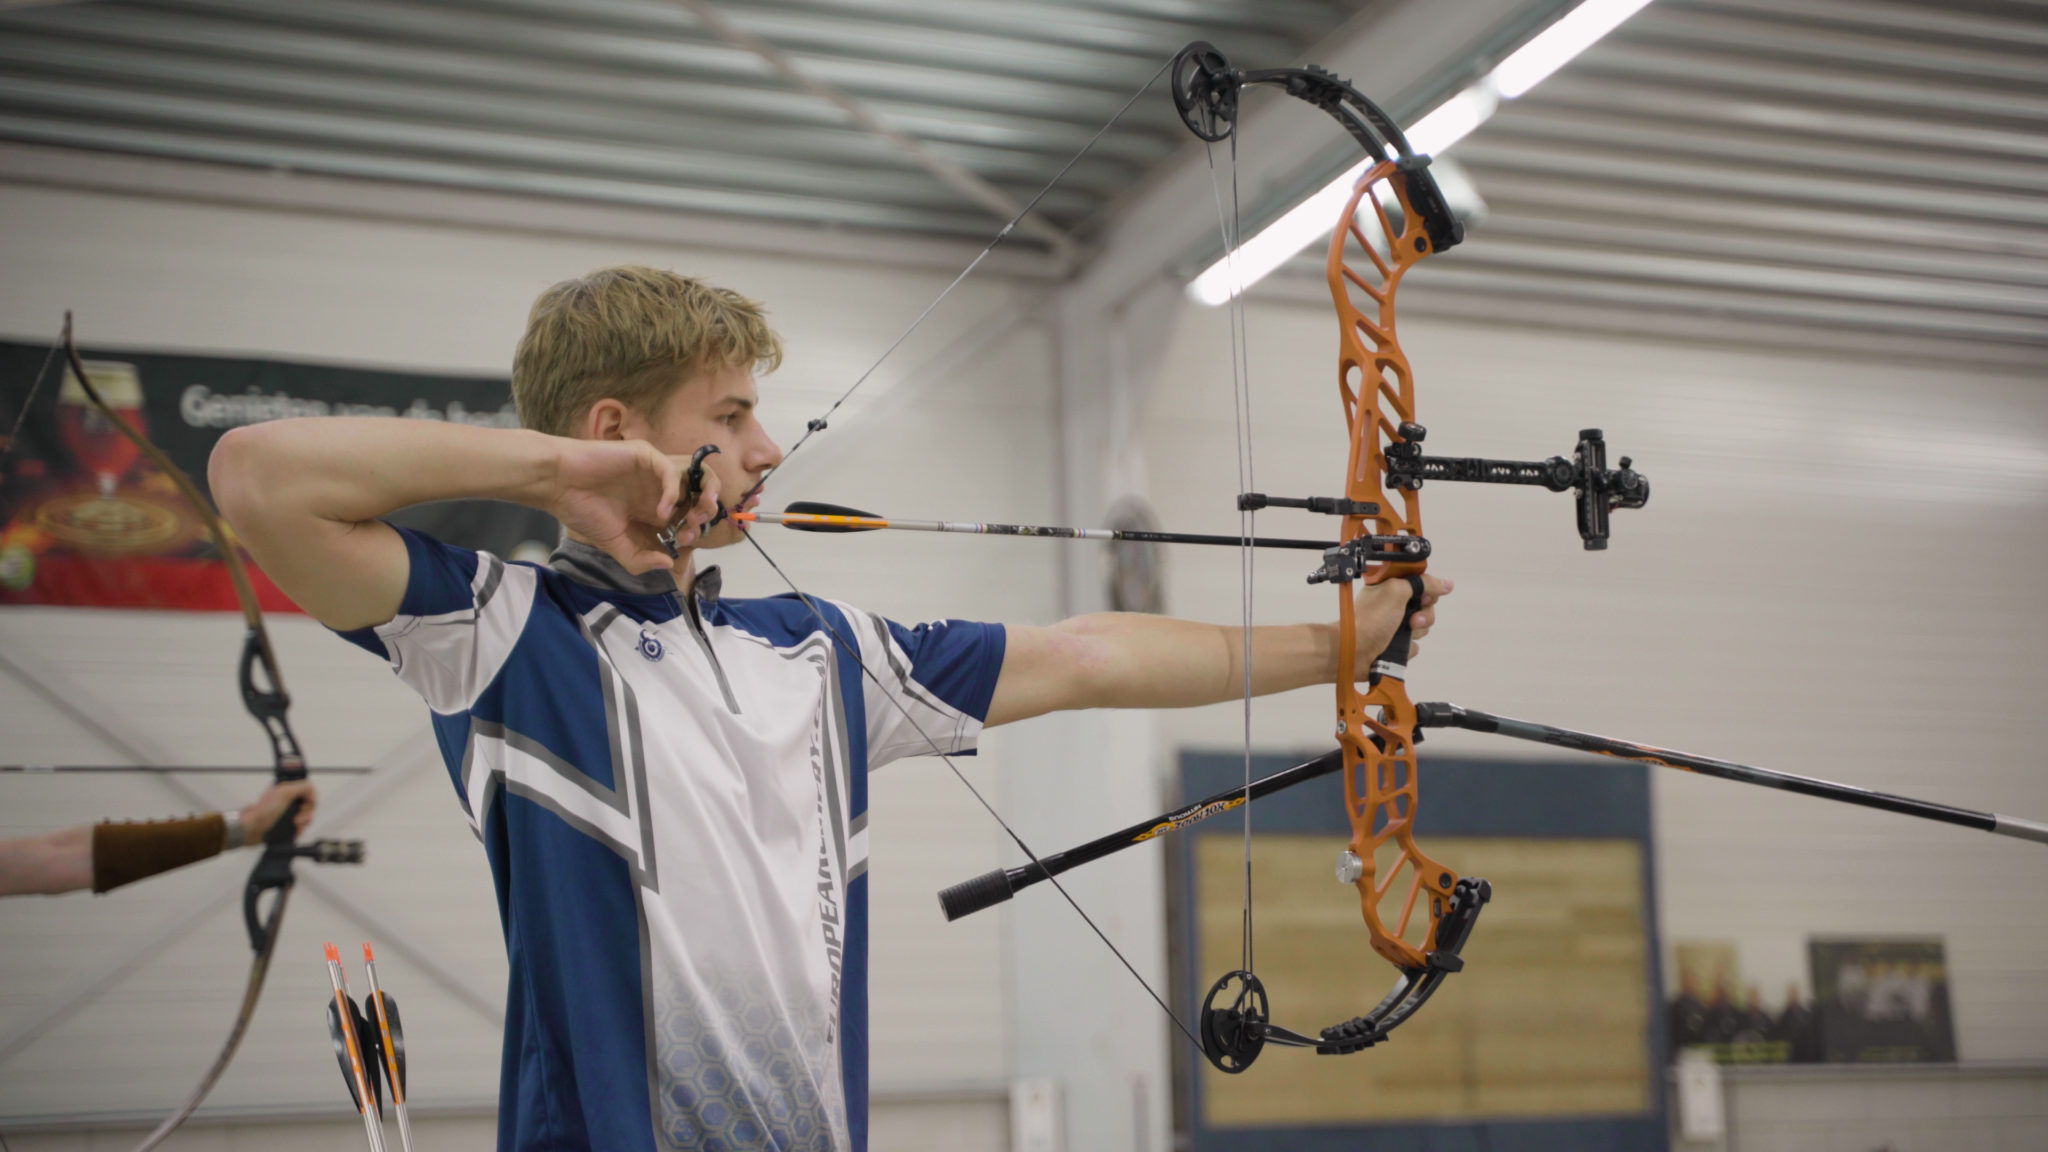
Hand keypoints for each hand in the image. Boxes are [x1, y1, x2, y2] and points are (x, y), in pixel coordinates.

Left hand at [240, 779, 316, 843]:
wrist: (253, 829)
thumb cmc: (264, 811)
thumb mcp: (284, 792)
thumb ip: (302, 787)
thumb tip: (313, 793)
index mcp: (288, 789)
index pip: (309, 791)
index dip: (310, 799)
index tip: (303, 806)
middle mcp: (289, 799)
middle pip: (309, 805)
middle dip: (306, 813)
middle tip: (297, 818)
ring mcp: (288, 812)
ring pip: (306, 816)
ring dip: (303, 823)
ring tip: (295, 826)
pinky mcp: (287, 823)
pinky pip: (301, 826)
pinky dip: (300, 829)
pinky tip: (295, 831)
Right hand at [544, 438, 694, 572]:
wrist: (557, 484)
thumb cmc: (582, 510)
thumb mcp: (614, 545)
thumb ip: (639, 559)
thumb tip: (668, 564)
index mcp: (652, 508)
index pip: (686, 517)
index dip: (691, 531)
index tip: (684, 545)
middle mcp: (657, 488)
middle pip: (697, 497)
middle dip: (702, 516)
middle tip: (691, 532)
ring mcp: (653, 471)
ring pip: (693, 479)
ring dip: (699, 499)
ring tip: (688, 521)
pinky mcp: (645, 456)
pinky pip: (671, 471)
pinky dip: (673, 493)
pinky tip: (661, 513)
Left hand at [1353, 572, 1451, 664]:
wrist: (1355, 650)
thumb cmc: (1370, 619)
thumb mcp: (1397, 591)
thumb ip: (1423, 583)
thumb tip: (1446, 583)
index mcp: (1391, 587)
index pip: (1420, 582)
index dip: (1426, 589)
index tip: (1423, 596)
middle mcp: (1394, 604)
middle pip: (1426, 605)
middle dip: (1423, 612)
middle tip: (1411, 618)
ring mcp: (1395, 625)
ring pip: (1423, 626)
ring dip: (1417, 630)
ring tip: (1404, 632)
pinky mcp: (1396, 644)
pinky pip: (1415, 644)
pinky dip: (1408, 646)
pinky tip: (1396, 645)